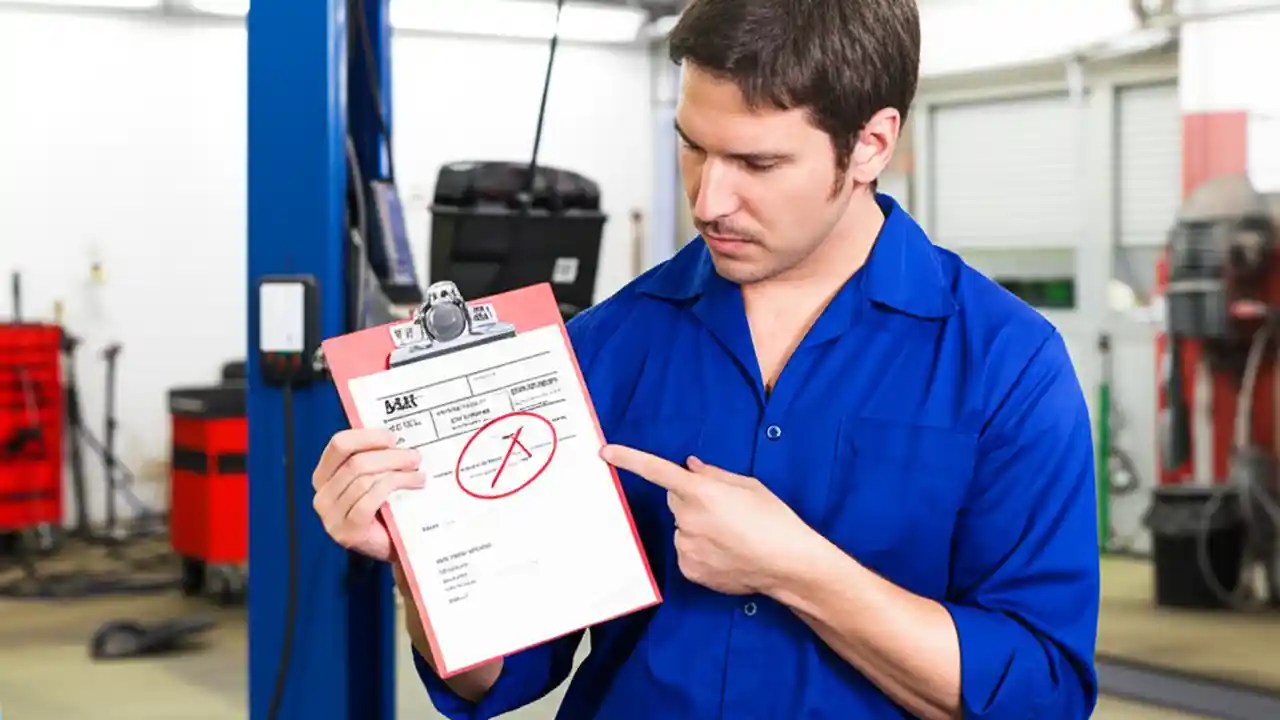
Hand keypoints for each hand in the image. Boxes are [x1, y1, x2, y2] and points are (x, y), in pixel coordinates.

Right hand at [312, 428, 424, 560]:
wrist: (394, 548)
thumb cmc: (386, 509)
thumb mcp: (374, 479)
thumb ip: (375, 459)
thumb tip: (395, 434)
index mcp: (324, 477)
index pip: (338, 444)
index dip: (366, 436)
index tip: (392, 436)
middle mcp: (322, 496)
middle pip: (355, 462)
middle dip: (390, 455)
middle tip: (414, 456)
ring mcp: (331, 517)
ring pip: (364, 480)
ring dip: (397, 471)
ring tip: (418, 472)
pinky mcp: (348, 532)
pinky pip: (370, 499)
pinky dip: (394, 486)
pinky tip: (414, 484)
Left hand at [601, 444, 815, 595]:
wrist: (788, 564)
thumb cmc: (774, 520)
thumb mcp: (748, 486)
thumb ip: (713, 475)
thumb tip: (690, 467)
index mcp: (701, 491)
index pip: (657, 471)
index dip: (629, 459)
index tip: (605, 452)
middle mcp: (687, 518)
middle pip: (676, 500)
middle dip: (692, 500)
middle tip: (725, 511)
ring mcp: (685, 546)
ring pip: (682, 528)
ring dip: (698, 527)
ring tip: (732, 537)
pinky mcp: (689, 569)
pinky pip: (686, 551)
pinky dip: (701, 550)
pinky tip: (727, 554)